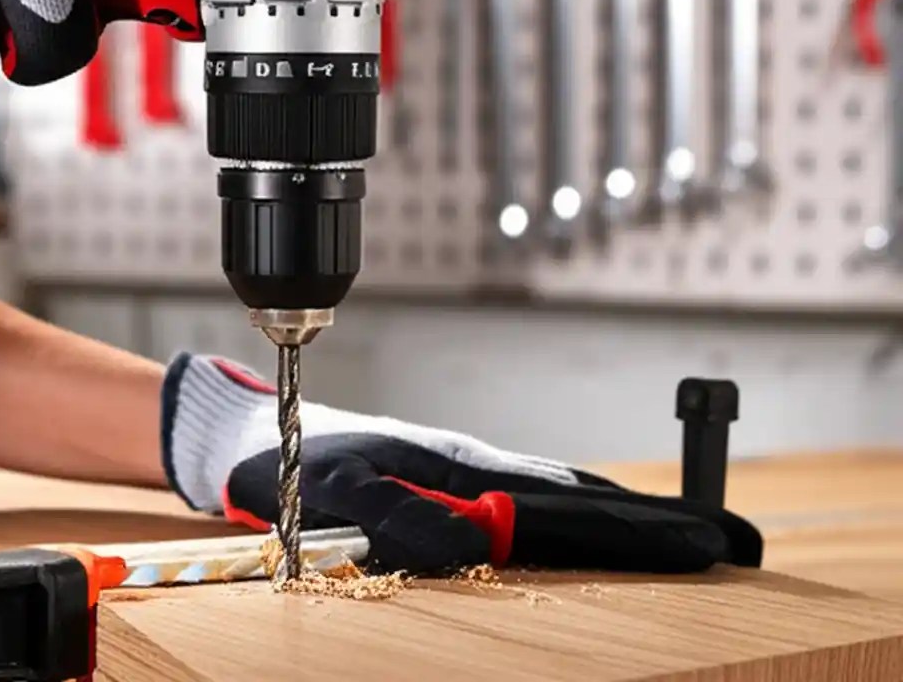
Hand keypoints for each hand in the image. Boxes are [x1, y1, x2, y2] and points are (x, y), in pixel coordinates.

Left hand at [161, 354, 762, 574]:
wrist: (251, 435)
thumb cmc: (287, 465)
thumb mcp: (334, 492)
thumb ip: (406, 516)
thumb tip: (481, 543)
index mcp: (457, 468)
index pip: (562, 506)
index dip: (633, 529)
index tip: (698, 542)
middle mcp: (471, 465)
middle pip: (578, 498)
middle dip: (652, 524)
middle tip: (726, 541)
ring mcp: (462, 470)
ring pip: (558, 497)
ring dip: (622, 520)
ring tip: (682, 538)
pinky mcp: (446, 479)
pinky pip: (527, 500)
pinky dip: (575, 514)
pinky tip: (590, 527)